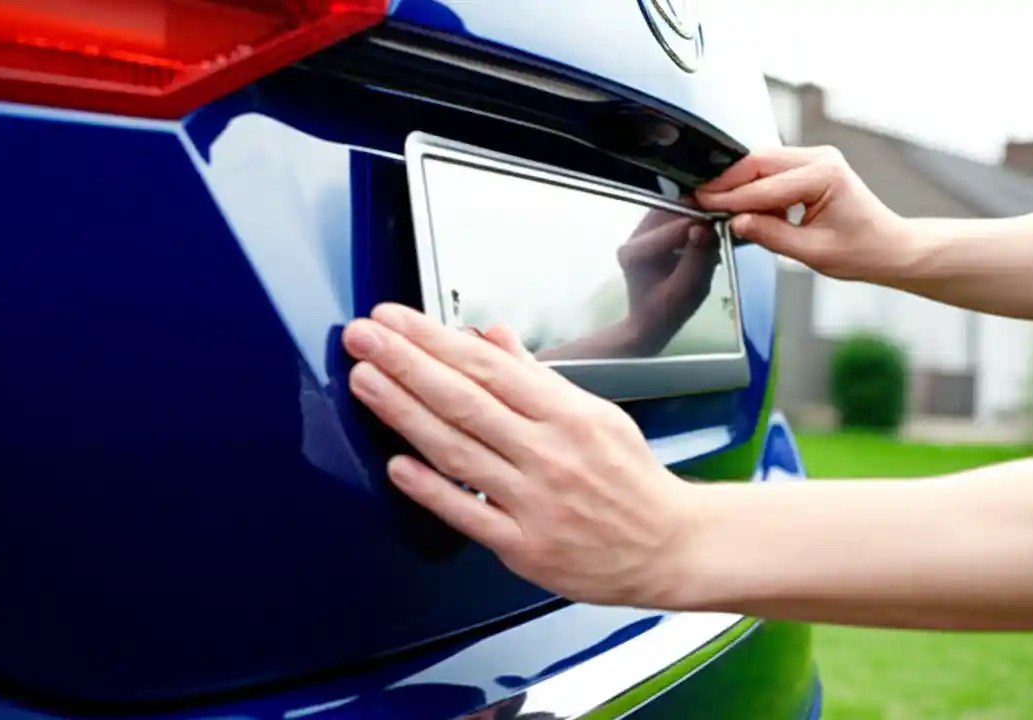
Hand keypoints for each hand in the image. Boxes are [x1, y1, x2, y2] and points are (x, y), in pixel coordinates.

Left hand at [341, 303, 699, 606]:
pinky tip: (396, 464)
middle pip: (465, 401)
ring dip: (404, 412)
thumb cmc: (631, 480)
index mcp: (569, 414)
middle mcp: (549, 453)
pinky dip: (430, 488)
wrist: (669, 548)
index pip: (488, 367)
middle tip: (363, 336)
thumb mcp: (597, 414)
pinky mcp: (525, 547)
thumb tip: (491, 336)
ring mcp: (535, 501)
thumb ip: (538, 377)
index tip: (396, 320)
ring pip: (458, 450)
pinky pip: (468, 514)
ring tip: (366, 381)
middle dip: (406, 362)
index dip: (435, 339)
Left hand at [616, 209, 719, 354]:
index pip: (675, 226)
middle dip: (698, 219)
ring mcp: (638, 232)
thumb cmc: (668, 312)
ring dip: (695, 221)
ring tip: (710, 241)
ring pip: (673, 211)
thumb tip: (704, 227)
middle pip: (673, 212)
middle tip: (718, 237)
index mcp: (636, 252)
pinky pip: (672, 217)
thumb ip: (697, 258)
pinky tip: (699, 242)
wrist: (650, 322)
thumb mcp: (688, 290)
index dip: (703, 225)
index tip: (724, 232)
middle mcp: (633, 237)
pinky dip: (689, 225)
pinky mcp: (647, 232)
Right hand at [695, 146, 912, 281]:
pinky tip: (746, 207)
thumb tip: (738, 223)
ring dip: (740, 183)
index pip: (764, 186)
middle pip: (759, 162)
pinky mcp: (811, 167)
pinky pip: (773, 171)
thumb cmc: (862, 249)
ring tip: (719, 205)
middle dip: (728, 181)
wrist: (888, 247)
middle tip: (701, 198)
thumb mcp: (812, 252)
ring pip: (763, 163)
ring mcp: (817, 159)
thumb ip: (771, 235)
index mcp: (824, 175)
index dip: (730, 197)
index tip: (704, 203)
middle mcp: (821, 159)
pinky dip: (755, 186)